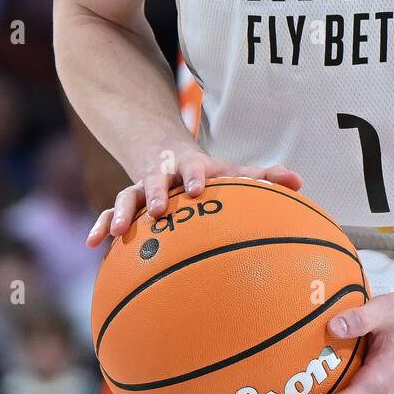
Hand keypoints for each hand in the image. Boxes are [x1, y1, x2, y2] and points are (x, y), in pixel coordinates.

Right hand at [86, 151, 302, 245]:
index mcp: (192, 168)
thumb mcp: (231, 170)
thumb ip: (263, 176)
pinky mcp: (127, 201)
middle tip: (158, 210)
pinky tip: (92, 244)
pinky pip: (111, 212)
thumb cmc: (207, 171)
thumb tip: (300, 182)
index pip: (196, 168)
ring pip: (129, 195)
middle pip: (157, 179)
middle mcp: (165, 175)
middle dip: (156, 191)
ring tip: (115, 231)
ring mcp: (142, 187)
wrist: (163, 149)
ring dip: (123, 211)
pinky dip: (101, 225)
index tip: (199, 189)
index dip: (196, 176)